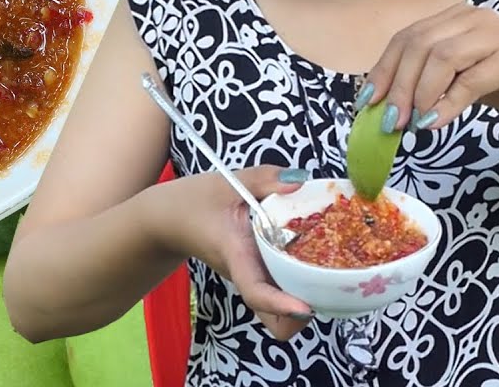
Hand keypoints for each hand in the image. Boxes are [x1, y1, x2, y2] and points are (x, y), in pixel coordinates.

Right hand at [170, 165, 314, 340]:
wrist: (166, 221)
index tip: (306, 308)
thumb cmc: (192, 203)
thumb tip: (301, 182)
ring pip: (282, 314)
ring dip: (307, 302)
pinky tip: (315, 259)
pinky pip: (282, 293)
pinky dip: (301, 287)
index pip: (255, 291)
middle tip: (332, 285)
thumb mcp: (227, 182)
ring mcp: (252, 278)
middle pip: (276, 320)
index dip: (280, 305)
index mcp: (235, 255)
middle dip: (305, 314)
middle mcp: (247, 275)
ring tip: (330, 272)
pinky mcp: (257, 275)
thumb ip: (265, 178)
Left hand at [361, 3, 498, 131]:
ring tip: (411, 123)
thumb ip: (426, 78)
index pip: (406, 38)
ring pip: (441, 58)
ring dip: (419, 94)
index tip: (367, 100)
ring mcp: (495, 34)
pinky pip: (470, 81)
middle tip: (389, 120)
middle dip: (397, 85)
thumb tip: (385, 104)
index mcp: (454, 17)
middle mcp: (472, 18)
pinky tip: (435, 123)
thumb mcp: (459, 74)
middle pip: (419, 46)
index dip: (383, 69)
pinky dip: (447, 104)